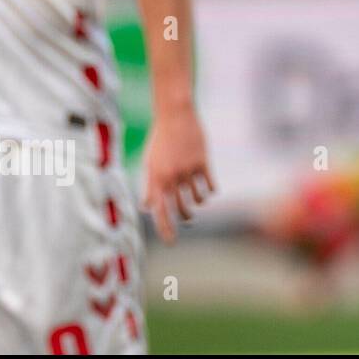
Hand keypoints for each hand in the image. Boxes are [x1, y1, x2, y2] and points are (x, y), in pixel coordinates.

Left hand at [142, 108, 214, 243]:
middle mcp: (172, 177)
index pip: (161, 211)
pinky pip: (210, 184)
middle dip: (186, 217)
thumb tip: (147, 207)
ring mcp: (188, 170)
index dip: (166, 229)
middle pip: (182, 208)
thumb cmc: (160, 140)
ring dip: (198, 201)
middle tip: (188, 219)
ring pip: (198, 198)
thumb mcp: (149, 163)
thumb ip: (149, 186)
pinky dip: (211, 190)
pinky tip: (210, 189)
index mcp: (156, 179)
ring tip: (197, 199)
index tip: (172, 242)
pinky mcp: (203, 162)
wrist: (175, 116)